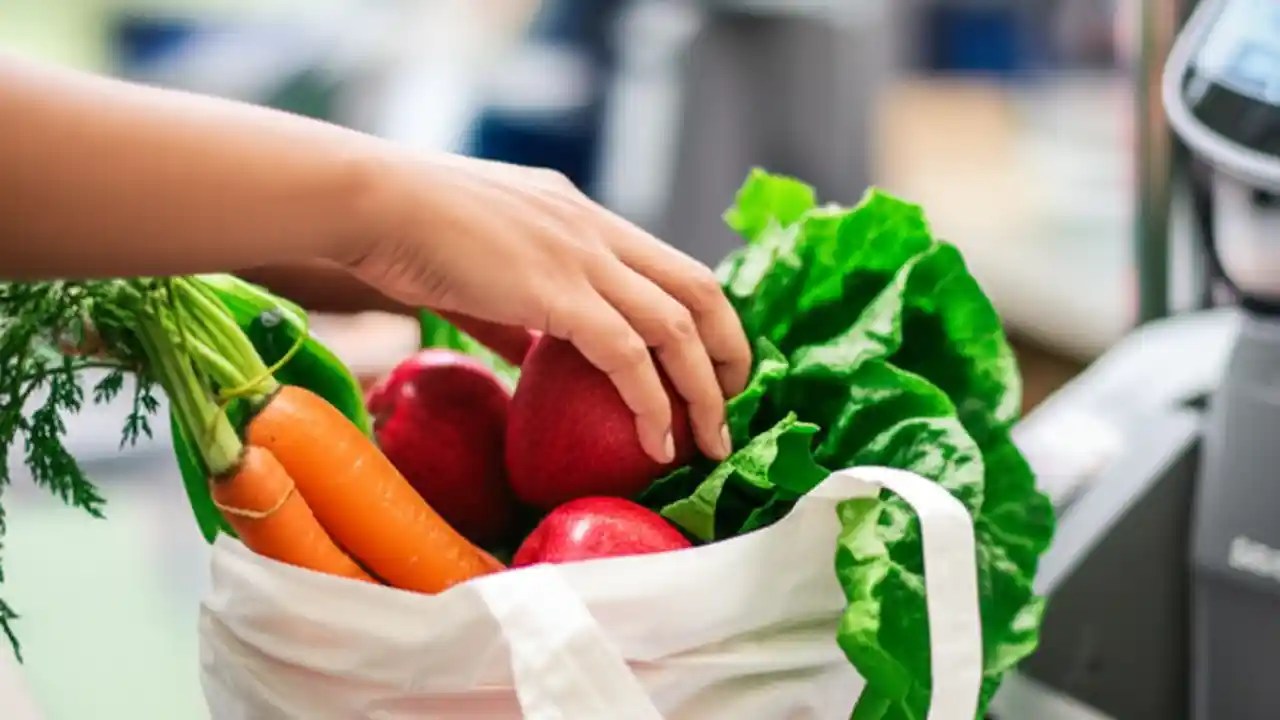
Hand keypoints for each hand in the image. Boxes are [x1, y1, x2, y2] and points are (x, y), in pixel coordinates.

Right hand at [345, 153, 751, 462]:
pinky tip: (656, 442)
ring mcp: (581, 255)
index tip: (708, 364)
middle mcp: (595, 228)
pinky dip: (651, 402)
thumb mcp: (484, 264)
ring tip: (711, 442)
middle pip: (698, 287)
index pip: (669, 263)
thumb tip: (532, 350)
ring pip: (675, 326)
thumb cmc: (406, 230)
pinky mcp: (556, 290)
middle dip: (729, 350)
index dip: (702, 316)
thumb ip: (518, 308)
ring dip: (704, 390)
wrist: (369, 202)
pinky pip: (627, 355)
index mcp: (581, 215)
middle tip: (732, 404)